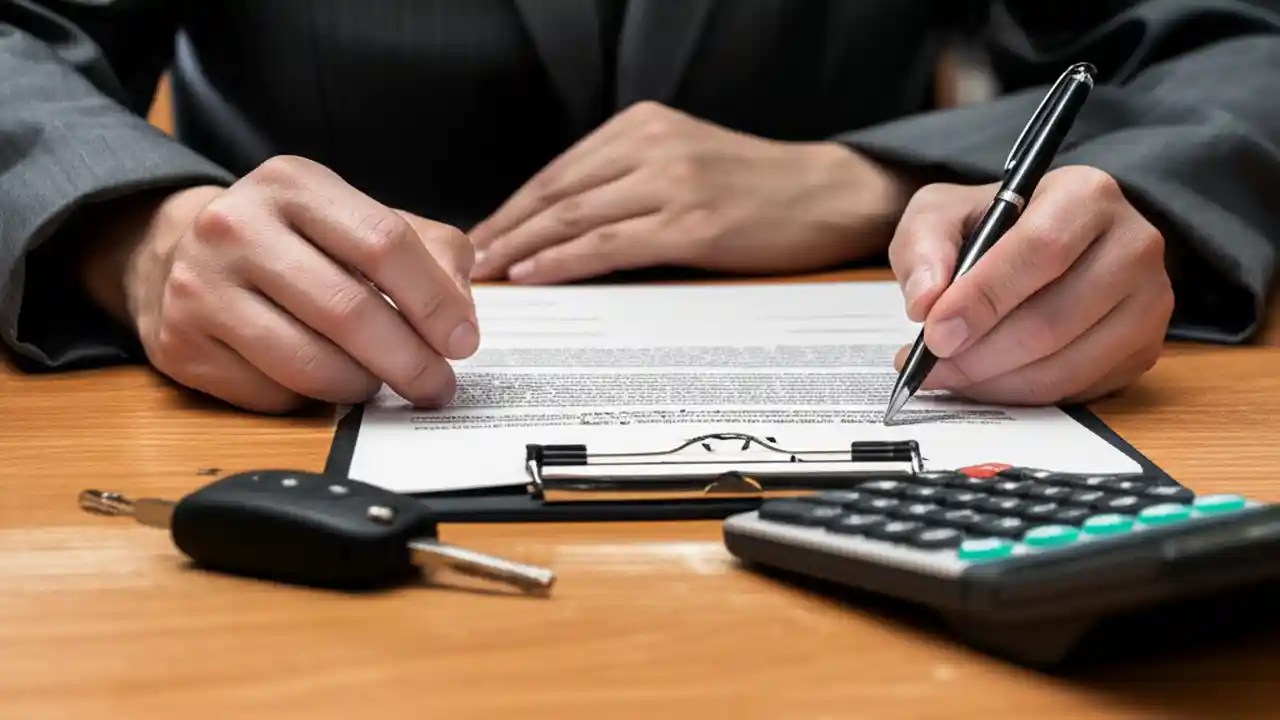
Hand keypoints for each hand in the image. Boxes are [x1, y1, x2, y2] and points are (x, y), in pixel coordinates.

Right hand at [81, 156, 477, 412]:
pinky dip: (312, 399)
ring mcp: (200, 287)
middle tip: (438, 385)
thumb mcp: (360, 221)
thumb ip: (430, 253)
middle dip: (410, 361)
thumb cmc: (298, 242)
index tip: (463, 341)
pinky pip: (272, 394)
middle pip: (348, 311)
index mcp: (293, 183)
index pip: (383, 243)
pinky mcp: (182, 345)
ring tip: (380, 382)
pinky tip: (321, 380)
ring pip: (309, 364)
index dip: (434, 301)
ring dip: (363, 385)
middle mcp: (236, 226)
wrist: (183, 252)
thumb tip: (461, 319)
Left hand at [470, 101, 915, 282]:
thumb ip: (628, 178)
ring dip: (520, 247)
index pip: (558, 171)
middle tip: (465, 261)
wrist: (827, 194)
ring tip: (487, 274)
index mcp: (644, 125)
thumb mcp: (684, 161)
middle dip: (504, 229)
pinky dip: (563, 260)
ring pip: (573, 217)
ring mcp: (671, 183)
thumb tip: (564, 222)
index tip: (480, 235)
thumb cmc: (757, 187)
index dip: (511, 207)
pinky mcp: (691, 224)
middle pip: (555, 193)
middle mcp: (651, 145)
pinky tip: (534, 273)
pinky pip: (608, 244)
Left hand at [890, 166, 1173, 404]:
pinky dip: (1021, 394)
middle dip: (981, 353)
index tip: (935, 333)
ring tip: (949, 375)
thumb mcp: (943, 214)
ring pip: (1067, 363)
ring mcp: (1148, 302)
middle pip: (1054, 318)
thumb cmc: (992, 227)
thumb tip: (925, 303)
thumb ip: (925, 246)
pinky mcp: (1144, 349)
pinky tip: (984, 381)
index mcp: (1087, 195)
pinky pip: (1078, 388)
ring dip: (995, 381)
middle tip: (931, 365)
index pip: (1041, 251)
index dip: (983, 299)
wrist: (1044, 245)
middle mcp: (1133, 245)